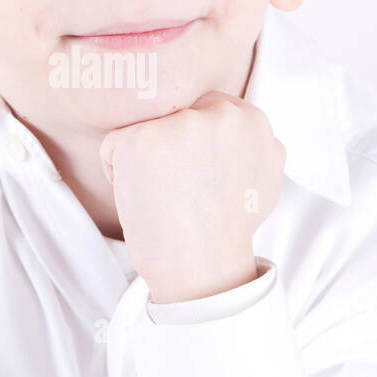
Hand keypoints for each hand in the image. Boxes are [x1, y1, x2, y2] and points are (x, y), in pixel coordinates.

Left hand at [99, 92, 284, 303]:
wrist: (202, 267)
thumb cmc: (226, 231)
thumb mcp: (264, 178)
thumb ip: (254, 145)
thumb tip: (246, 132)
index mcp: (251, 120)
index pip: (205, 110)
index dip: (193, 147)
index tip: (198, 180)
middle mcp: (220, 114)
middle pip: (172, 117)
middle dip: (170, 149)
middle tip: (183, 191)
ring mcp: (181, 124)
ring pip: (143, 130)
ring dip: (144, 161)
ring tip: (164, 196)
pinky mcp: (142, 139)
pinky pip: (113, 148)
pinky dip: (117, 175)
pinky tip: (143, 200)